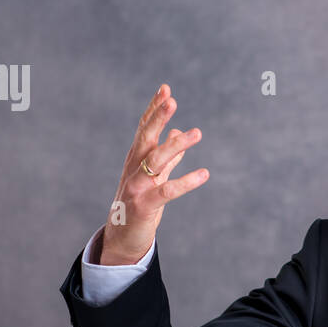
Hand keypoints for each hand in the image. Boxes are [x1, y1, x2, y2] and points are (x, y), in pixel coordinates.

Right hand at [98, 83, 208, 264]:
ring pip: (156, 161)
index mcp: (136, 160)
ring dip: (176, 145)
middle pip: (145, 138)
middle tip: (172, 99)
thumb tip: (177, 133)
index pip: (144, 129)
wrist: (123, 238)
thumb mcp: (154, 178)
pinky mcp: (144, 206)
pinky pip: (167, 191)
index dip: (154, 109)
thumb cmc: (139, 205)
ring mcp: (136, 187)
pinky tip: (204, 174)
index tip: (165, 89)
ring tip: (197, 132)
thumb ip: (167, 157)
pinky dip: (186, 182)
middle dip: (157, 118)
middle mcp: (133, 169)